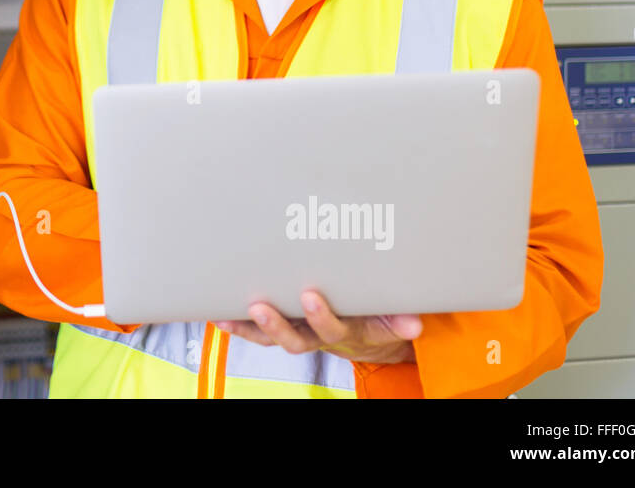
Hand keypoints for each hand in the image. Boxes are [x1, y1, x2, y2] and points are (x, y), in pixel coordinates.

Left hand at [215, 290, 421, 364]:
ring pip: (272, 336)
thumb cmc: (375, 316)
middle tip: (261, 307)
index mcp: (346, 331)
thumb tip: (415, 325)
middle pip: (294, 338)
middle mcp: (317, 336)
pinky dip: (238, 324)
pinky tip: (218, 313)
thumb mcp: (392, 318)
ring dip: (250, 327)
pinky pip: (256, 331)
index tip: (310, 295)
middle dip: (277, 324)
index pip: (333, 328)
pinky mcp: (281, 326)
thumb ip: (400, 318)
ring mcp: (297, 332)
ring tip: (228, 314)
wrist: (365, 333)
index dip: (320, 316)